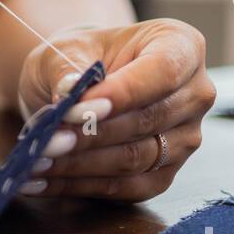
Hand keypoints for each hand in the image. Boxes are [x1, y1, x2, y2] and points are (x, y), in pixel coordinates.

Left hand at [14, 19, 214, 201]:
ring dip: (82, 164)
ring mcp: (184, 138)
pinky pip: (126, 187)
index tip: (78, 109)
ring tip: (38, 161)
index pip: (162, 72)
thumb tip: (69, 94)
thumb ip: (68, 69)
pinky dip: (81, 186)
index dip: (122, 94)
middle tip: (47, 142)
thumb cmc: (79, 57)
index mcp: (181, 46)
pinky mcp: (165, 174)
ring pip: (137, 158)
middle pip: (149, 120)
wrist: (80, 83)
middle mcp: (195, 93)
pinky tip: (44, 181)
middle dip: (92, 135)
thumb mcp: (65, 49)